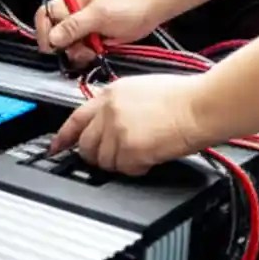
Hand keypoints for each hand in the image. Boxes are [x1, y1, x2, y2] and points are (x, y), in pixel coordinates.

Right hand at [34, 0, 159, 65]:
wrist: (153, 7)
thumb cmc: (129, 4)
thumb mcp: (99, 15)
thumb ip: (74, 26)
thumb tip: (53, 38)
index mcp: (73, 1)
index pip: (46, 15)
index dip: (44, 31)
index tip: (52, 47)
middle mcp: (76, 13)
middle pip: (56, 33)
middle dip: (65, 45)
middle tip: (79, 49)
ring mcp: (87, 25)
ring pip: (70, 44)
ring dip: (78, 51)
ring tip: (93, 50)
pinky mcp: (97, 36)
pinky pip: (84, 49)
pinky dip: (88, 54)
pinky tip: (99, 51)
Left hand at [50, 74, 213, 175]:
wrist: (202, 106)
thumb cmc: (184, 97)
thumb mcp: (142, 89)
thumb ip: (119, 105)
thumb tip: (109, 123)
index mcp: (111, 93)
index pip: (76, 118)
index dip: (64, 136)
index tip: (56, 146)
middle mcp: (109, 111)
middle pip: (86, 145)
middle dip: (97, 156)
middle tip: (115, 157)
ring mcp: (117, 130)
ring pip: (104, 161)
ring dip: (121, 162)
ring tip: (143, 151)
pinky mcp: (129, 149)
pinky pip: (124, 169)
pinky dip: (137, 168)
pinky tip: (151, 156)